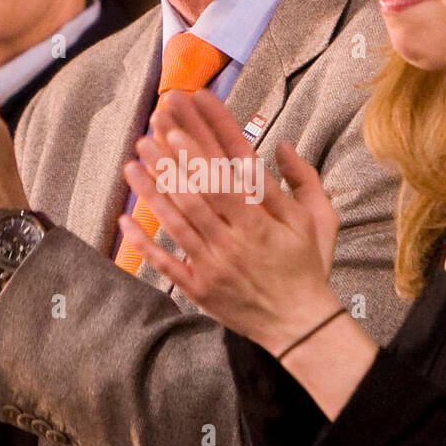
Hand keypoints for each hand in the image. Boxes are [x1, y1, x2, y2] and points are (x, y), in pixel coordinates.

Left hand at [118, 89, 342, 354]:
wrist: (299, 326)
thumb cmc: (307, 268)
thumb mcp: (320, 222)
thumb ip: (304, 182)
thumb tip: (283, 145)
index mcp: (262, 223)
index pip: (229, 173)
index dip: (205, 146)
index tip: (185, 119)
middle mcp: (234, 242)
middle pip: (197, 192)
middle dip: (171, 158)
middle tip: (150, 129)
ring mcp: (213, 266)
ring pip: (177, 222)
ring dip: (153, 190)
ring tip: (133, 163)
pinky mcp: (199, 288)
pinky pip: (166, 263)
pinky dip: (144, 242)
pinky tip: (125, 219)